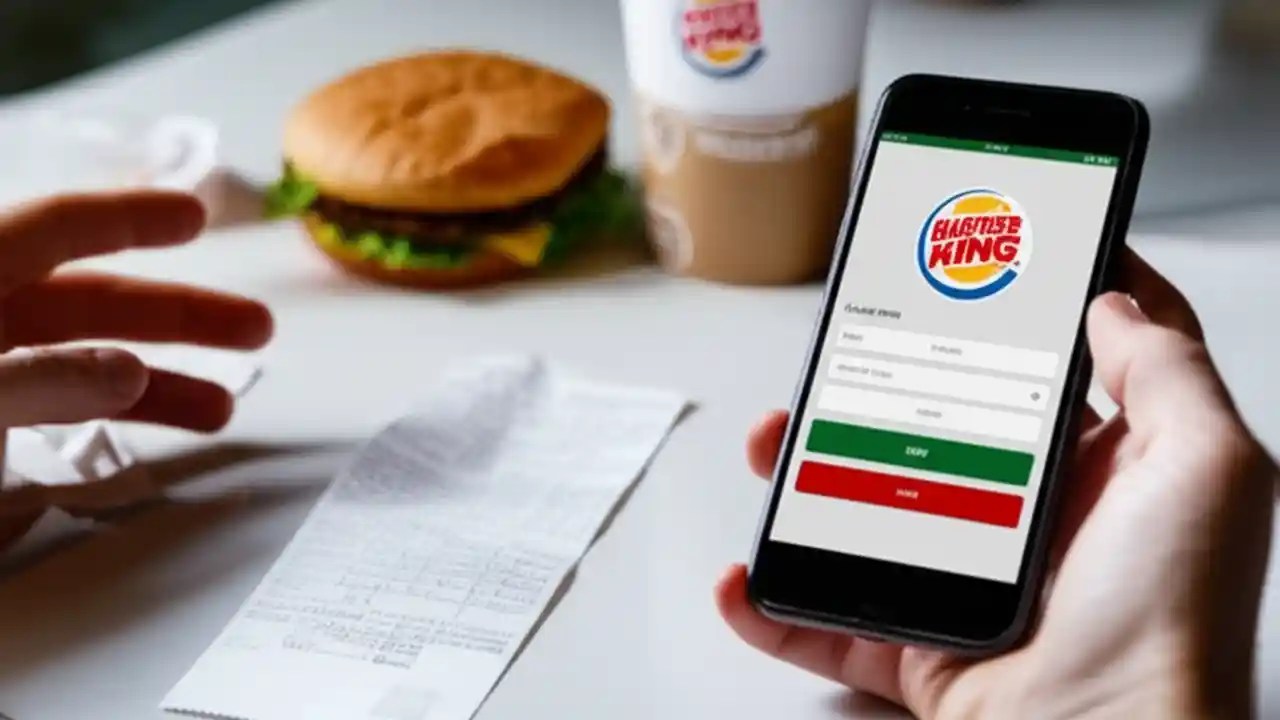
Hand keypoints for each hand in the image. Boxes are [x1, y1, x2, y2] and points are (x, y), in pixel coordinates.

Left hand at [0, 191, 272, 541]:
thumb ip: (41, 378)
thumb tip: (128, 372)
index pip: (57, 227)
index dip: (129, 217)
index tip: (196, 216)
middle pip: (88, 302)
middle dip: (179, 316)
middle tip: (256, 329)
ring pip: (81, 363)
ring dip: (158, 381)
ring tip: (224, 409)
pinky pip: (55, 404)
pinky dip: (108, 415)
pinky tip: (148, 429)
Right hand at [716, 253, 1274, 718]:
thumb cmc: (1173, 628)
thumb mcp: (1207, 470)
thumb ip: (1168, 371)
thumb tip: (1117, 300)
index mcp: (1110, 473)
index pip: (1067, 369)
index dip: (1032, 308)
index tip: (987, 261)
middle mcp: (1039, 523)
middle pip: (939, 427)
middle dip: (877, 385)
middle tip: (840, 354)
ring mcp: (974, 582)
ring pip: (870, 510)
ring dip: (807, 478)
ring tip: (774, 447)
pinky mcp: (925, 649)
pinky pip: (832, 619)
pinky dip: (778, 604)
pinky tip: (751, 575)